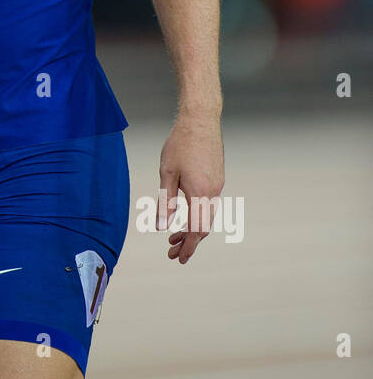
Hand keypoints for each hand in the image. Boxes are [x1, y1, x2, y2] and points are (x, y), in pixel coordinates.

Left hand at [157, 108, 223, 263]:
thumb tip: (162, 227)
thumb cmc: (180, 144)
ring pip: (207, 216)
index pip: (196, 230)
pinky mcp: (217, 177)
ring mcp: (217, 184)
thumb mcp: (167, 173)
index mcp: (200, 193)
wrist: (200, 119)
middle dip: (188, 242)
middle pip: (203, 227)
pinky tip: (185, 214)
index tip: (179, 258)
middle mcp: (213, 192)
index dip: (188, 247)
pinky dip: (197, 215)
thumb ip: (165, 202)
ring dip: (192, 228)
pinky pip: (209, 204)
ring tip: (174, 236)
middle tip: (172, 252)